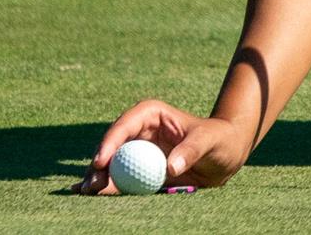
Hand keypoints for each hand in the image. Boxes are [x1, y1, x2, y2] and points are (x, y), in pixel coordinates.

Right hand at [73, 99, 254, 193]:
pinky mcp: (140, 168)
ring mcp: (137, 150)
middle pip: (112, 145)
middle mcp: (139, 130)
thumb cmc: (219, 140)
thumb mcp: (208, 141)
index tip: (102, 161)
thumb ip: (190, 151)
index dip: (111, 142)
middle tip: (89, 183)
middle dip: (98, 163)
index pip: (125, 125)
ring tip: (85, 192)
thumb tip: (171, 166)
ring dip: (97, 177)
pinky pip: (120, 178)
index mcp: (151, 114)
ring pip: (111, 163)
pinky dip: (106, 187)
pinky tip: (90, 196)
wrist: (225, 155)